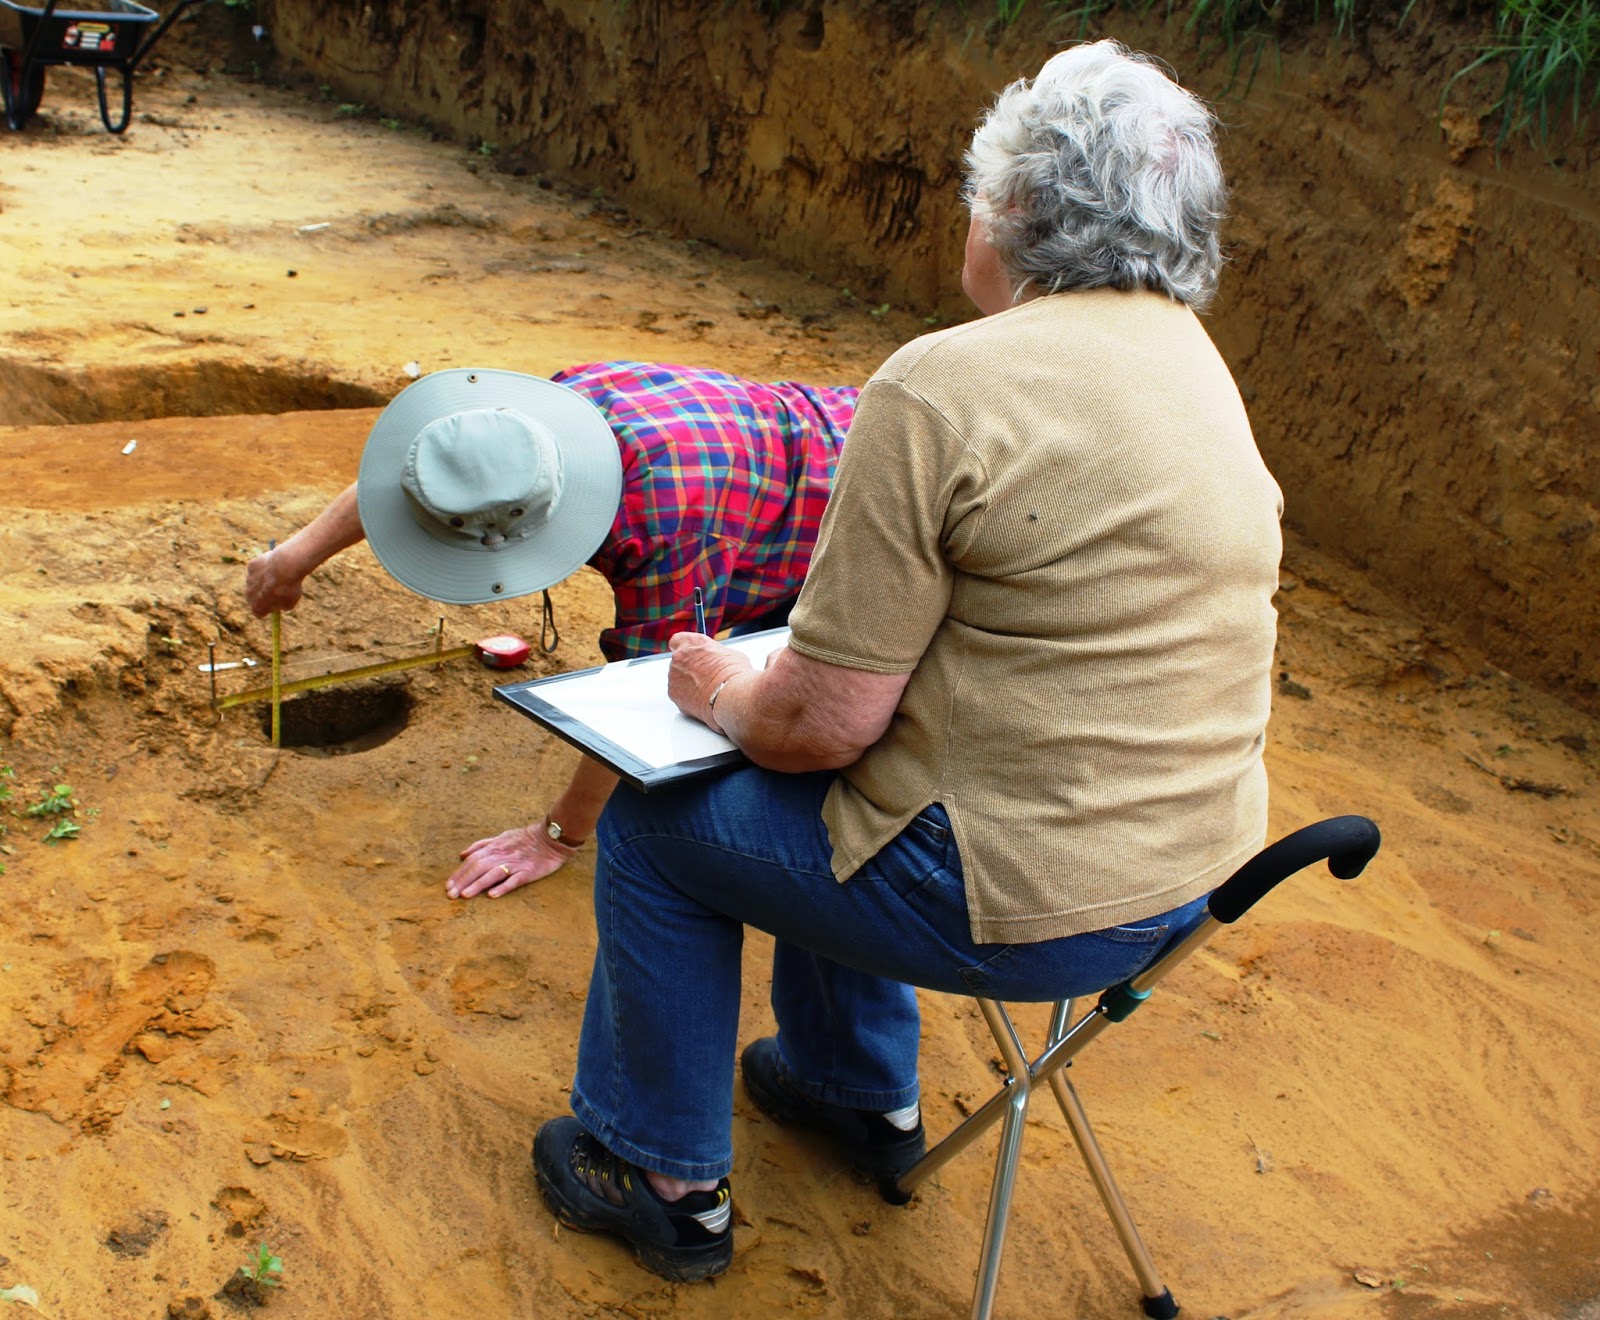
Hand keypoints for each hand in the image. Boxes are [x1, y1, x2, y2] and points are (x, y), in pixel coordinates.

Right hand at [245, 546, 305, 616]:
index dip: (267, 608)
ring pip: (256, 581)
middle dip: (263, 594)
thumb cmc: (288, 588)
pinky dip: (265, 567)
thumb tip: (282, 604)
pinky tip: (275, 565)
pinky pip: (258, 568)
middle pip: (254, 597)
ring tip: (279, 575)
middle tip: (276, 590)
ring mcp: (249, 580)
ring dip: (264, 580)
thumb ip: (283, 605)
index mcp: (257, 608)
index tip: (276, 605)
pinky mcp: (251, 566)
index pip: (259, 612)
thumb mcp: (290, 602)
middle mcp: (249, 595)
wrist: (285, 568)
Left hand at [446, 823, 576, 898]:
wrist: (551, 838)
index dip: (459, 873)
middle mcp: (502, 855)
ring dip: (477, 885)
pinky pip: (514, 880)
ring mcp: (515, 864)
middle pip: (478, 867)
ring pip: (492, 874)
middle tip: (450, 895)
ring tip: (464, 896)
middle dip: (463, 881)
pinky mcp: (528, 872)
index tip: (448, 885)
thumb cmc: (525, 838)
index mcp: (495, 847)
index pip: (472, 860)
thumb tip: (462, 854)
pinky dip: (503, 887)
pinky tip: (493, 895)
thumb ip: (481, 845)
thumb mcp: (501, 836)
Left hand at [667, 632, 752, 728]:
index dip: (683, 649)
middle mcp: (679, 657)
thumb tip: (717, 659)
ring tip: (706, 691)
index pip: (677, 640)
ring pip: (678, 680)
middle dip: (688, 669)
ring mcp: (674, 676)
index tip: (689, 654)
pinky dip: (687, 698)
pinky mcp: (673, 693)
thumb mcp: (730, 654)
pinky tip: (702, 700)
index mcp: (692, 643)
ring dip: (688, 684)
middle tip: (704, 677)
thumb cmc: (733, 673)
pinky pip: (679, 695)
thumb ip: (715, 654)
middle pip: (678, 662)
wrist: (729, 695)